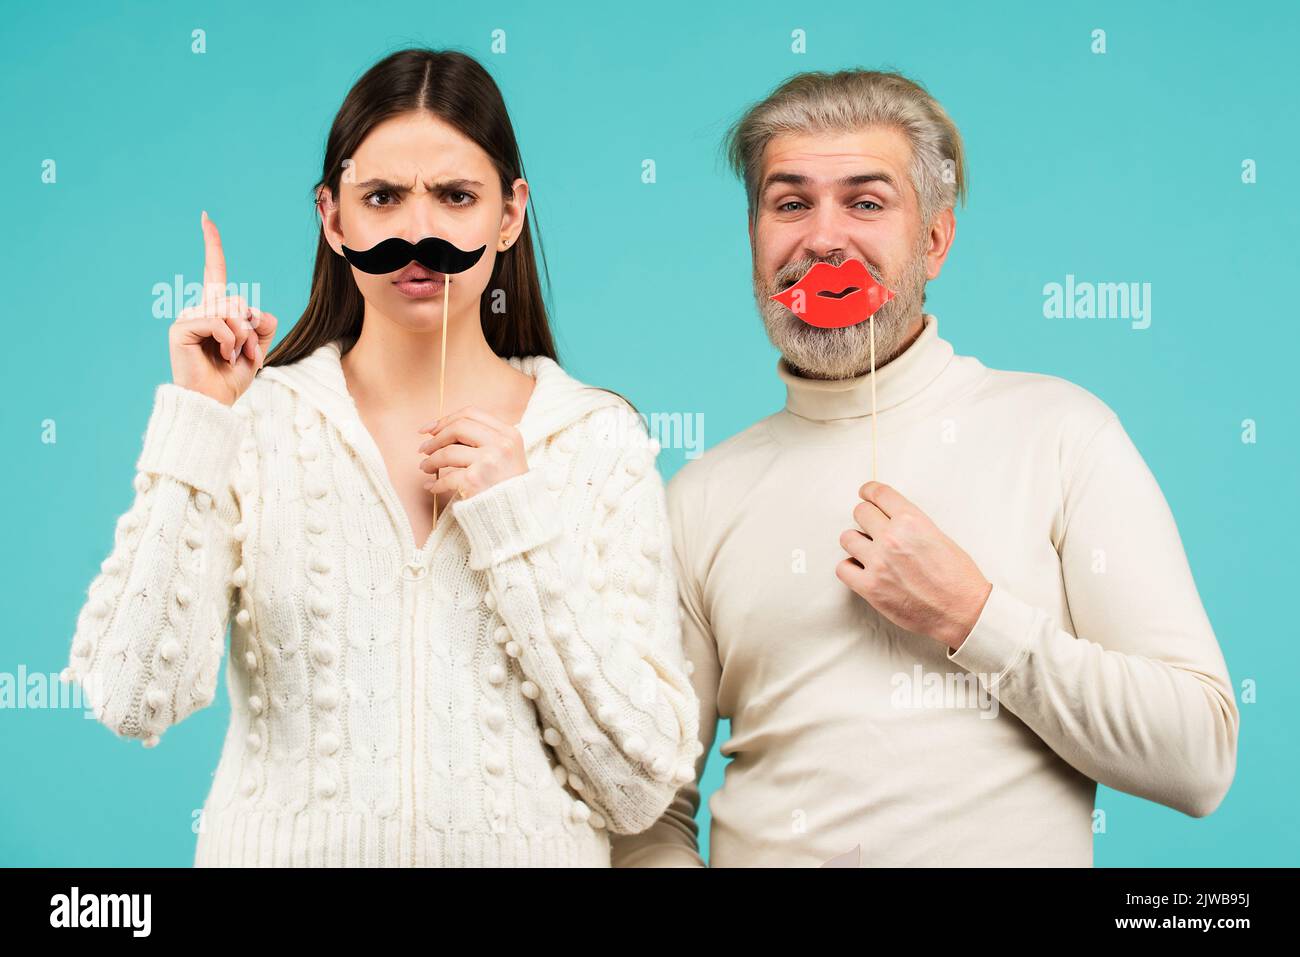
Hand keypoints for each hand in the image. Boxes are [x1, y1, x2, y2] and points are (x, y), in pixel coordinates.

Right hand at [168, 211, 277, 406]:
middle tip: (245, 353)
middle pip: (237, 299)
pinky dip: (231, 340)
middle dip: (250, 329)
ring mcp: (188, 317)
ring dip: (243, 337)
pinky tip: (225, 355)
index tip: (205, 217)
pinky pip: (218, 321)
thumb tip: (254, 310)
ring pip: (230, 309)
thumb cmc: (231, 377)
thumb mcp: (257, 349)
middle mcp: (199, 309)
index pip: (214, 270)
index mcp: (215, 310)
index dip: (212, 244)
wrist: (214, 402)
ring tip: (235, 356)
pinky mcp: (181, 328)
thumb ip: (261, 325)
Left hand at [416, 405, 528, 500]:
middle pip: (457, 428)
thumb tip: (440, 430)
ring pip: (448, 452)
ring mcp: (488, 461)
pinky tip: (432, 487)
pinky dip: (436, 484)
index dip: (446, 419)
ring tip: (425, 467)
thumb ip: (482, 438)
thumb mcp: (507, 453)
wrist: (519, 514)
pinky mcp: (475, 480)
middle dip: (435, 438)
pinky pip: (446, 478)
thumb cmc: (508, 484)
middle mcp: (500, 444)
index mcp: (508, 433)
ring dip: (431, 460)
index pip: (471, 413)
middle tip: (424, 449)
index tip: (430, 429)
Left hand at [836, 481, 991, 650]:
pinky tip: (862, 571)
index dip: (869, 491)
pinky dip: (850, 568)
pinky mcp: (870, 587)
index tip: (865, 493)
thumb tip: (890, 520)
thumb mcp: (939, 536)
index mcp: (911, 521)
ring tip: (868, 551)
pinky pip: (843, 568)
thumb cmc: (958, 577)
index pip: (879, 493)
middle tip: (872, 528)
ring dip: (857, 543)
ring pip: (847, 538)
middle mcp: (891, 537)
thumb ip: (911, 525)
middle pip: (860, 512)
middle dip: (866, 518)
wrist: (963, 611)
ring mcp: (878, 562)